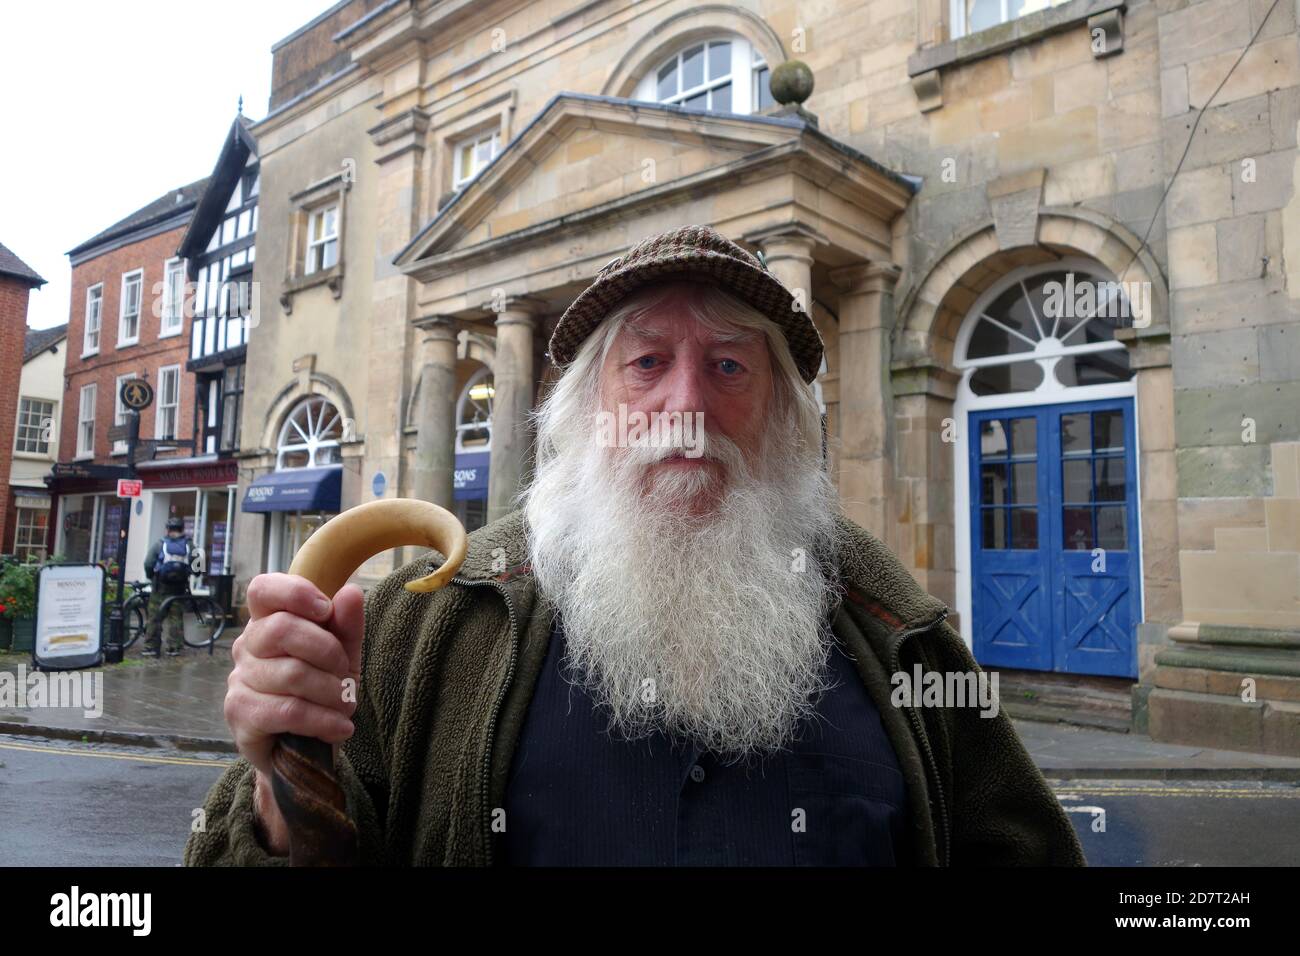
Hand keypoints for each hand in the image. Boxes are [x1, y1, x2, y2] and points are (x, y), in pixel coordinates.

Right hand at [225, 573, 363, 851]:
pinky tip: (341, 728)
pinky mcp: (241, 715)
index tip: (325, 609)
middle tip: (345, 674)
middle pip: (281, 629)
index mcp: (267, 621)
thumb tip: (350, 592)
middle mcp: (247, 647)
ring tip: (345, 704)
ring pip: (292, 674)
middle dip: (328, 651)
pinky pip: (288, 711)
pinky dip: (323, 720)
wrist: (305, 747)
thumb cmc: (320, 689)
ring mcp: (239, 680)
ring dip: (332, 692)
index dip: (294, 593)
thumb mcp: (342, 655)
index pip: (262, 589)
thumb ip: (346, 625)